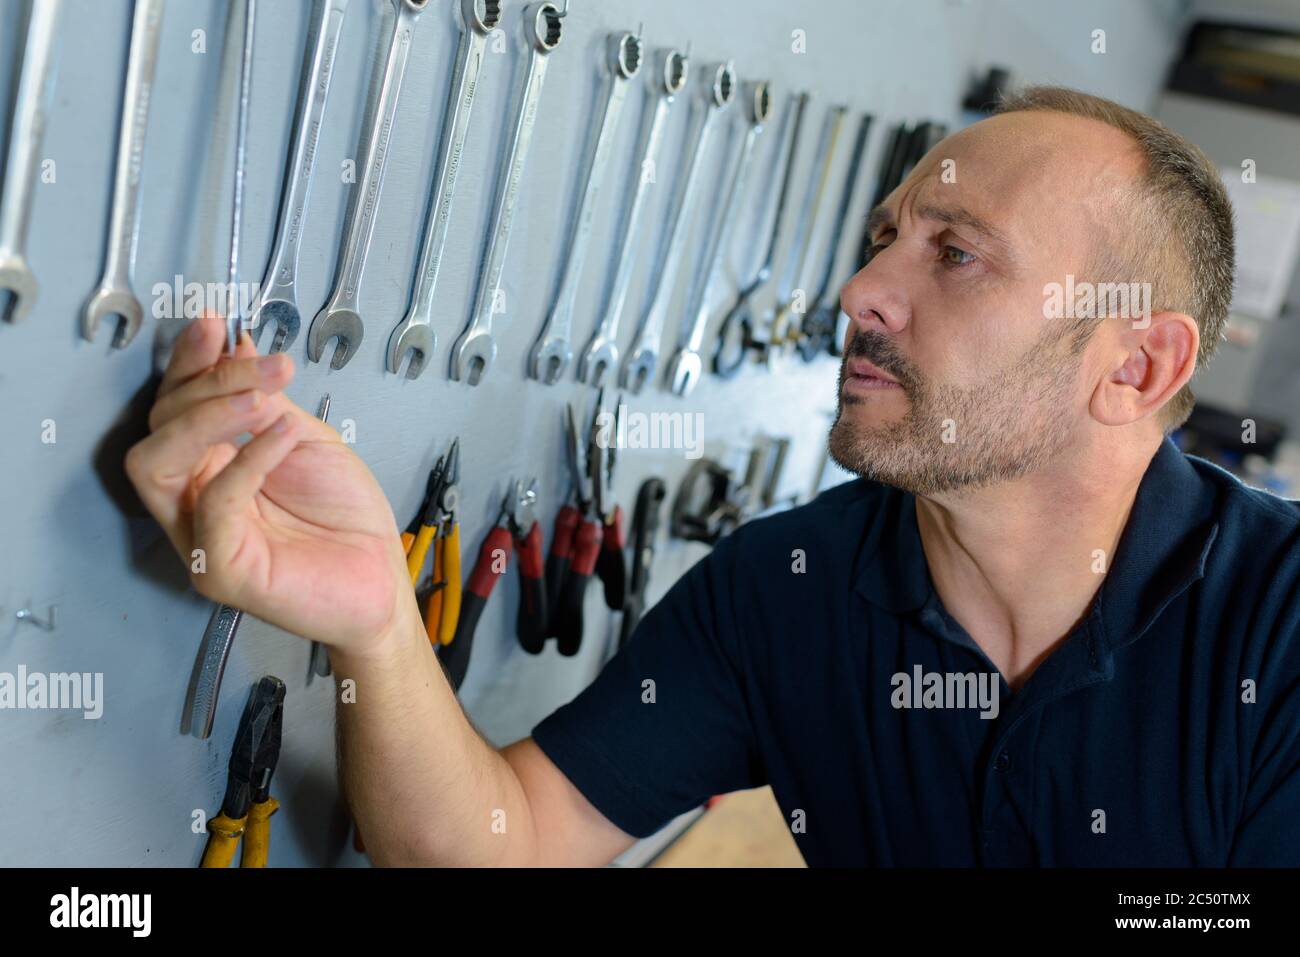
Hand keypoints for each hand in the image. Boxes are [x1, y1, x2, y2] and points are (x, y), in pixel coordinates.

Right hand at [125, 315, 416, 653]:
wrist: (383, 578)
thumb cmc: (345, 516)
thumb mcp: (306, 439)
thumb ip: (267, 402)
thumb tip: (236, 343)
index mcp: (206, 464)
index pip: (175, 406)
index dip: (188, 363)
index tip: (214, 323)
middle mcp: (190, 498)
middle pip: (158, 426)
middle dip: (208, 383)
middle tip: (269, 367)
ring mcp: (197, 536)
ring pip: (155, 463)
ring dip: (207, 416)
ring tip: (262, 396)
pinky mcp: (218, 570)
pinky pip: (212, 505)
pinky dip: (245, 461)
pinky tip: (281, 435)